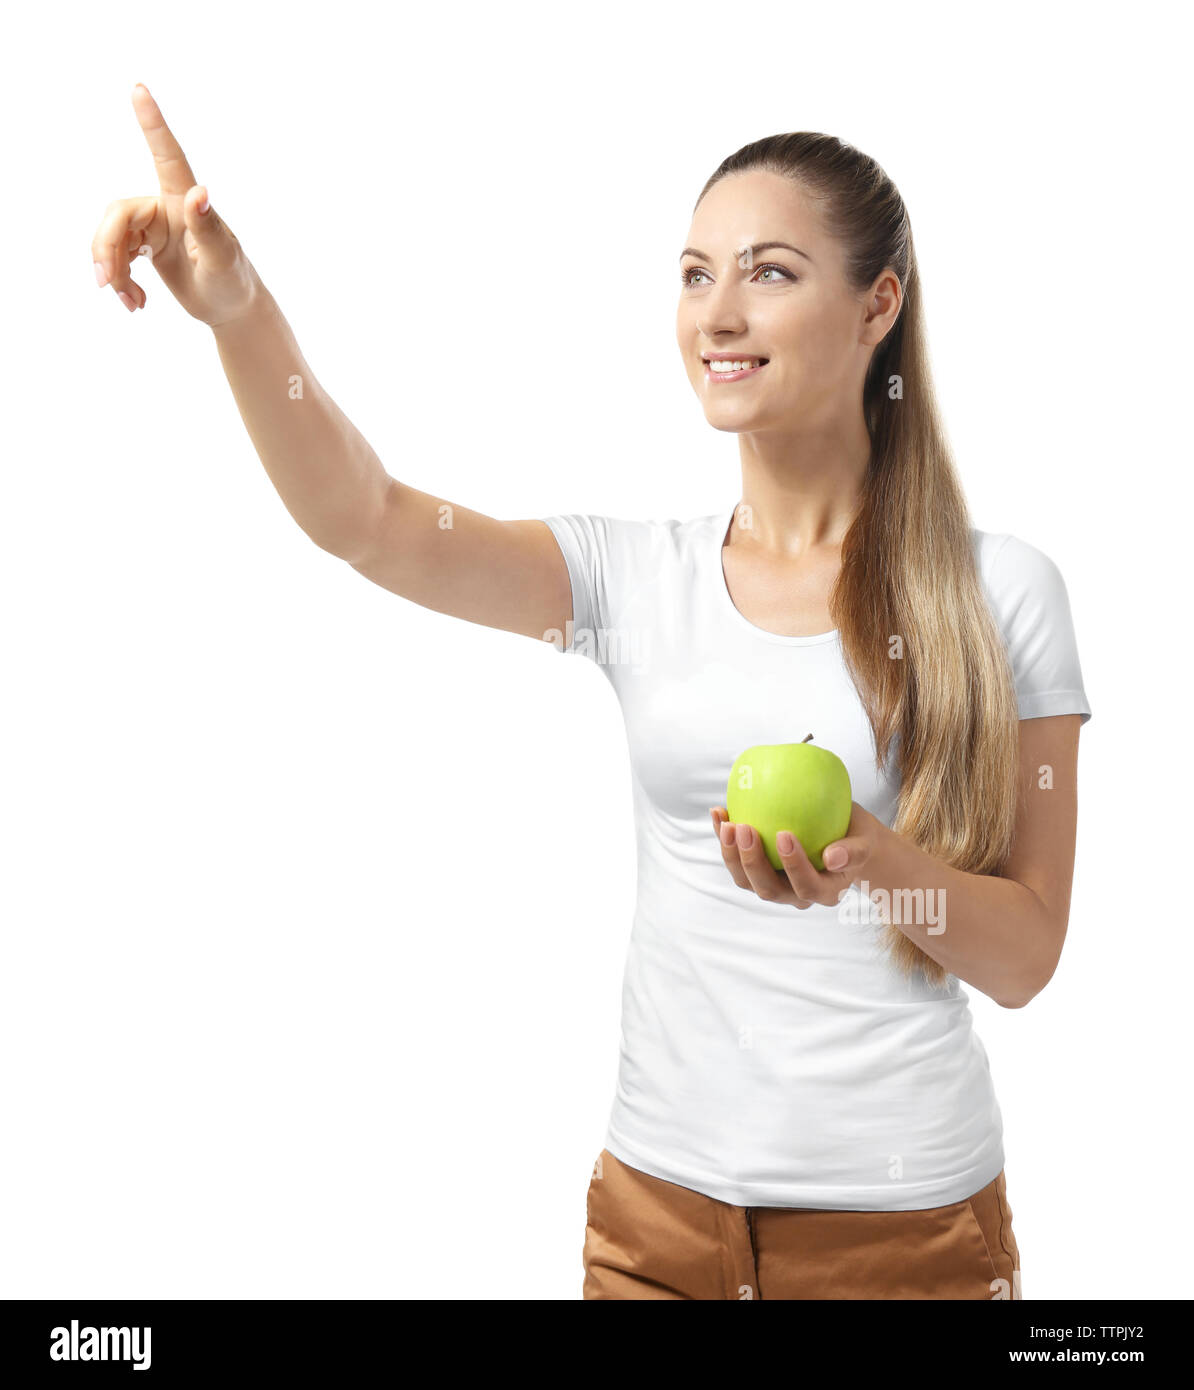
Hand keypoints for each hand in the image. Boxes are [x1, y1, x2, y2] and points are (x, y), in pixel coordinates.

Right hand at [90, 84, 259, 325]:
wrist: (232, 310)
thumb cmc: (234, 283)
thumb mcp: (222, 259)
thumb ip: (207, 227)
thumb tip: (200, 193)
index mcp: (185, 201)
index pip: (167, 155)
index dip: (152, 122)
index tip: (139, 88)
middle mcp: (167, 207)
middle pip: (118, 214)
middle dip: (107, 247)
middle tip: (107, 283)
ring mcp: (154, 226)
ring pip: (111, 237)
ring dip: (113, 270)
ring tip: (129, 301)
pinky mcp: (146, 246)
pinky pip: (116, 255)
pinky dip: (120, 280)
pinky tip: (135, 303)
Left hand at [708, 801, 879, 909]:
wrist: (845, 838)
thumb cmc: (856, 836)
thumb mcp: (865, 841)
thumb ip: (853, 850)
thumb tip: (833, 858)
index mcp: (825, 891)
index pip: (807, 886)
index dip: (793, 866)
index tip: (784, 834)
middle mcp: (796, 894)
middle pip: (769, 890)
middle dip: (753, 862)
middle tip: (746, 827)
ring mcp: (775, 885)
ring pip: (747, 881)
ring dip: (731, 854)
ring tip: (727, 823)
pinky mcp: (758, 871)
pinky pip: (737, 860)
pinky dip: (724, 839)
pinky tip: (719, 812)